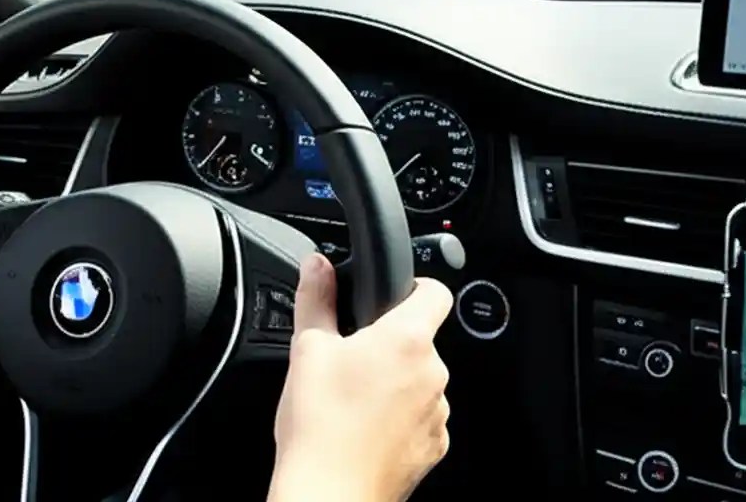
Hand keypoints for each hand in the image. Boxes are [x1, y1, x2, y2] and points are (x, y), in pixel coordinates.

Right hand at [268, 254, 452, 501]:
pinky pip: (422, 417)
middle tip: (352, 360)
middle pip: (420, 341)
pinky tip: (366, 427)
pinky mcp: (435, 445)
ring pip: (420, 381)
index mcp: (407, 339)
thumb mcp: (308, 349)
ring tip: (354, 400)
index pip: (435, 291)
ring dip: (396, 383)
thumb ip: (315, 298)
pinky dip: (400, 417)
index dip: (415, 286)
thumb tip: (316, 266)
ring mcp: (438, 412)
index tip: (394, 295)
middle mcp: (433, 372)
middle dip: (390, 345)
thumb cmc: (319, 426)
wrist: (329, 494)